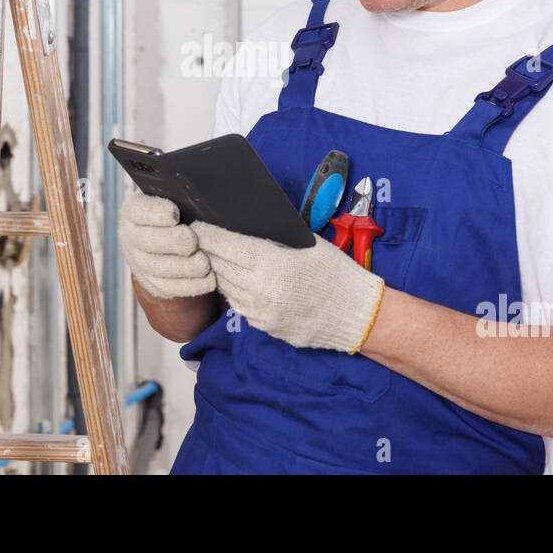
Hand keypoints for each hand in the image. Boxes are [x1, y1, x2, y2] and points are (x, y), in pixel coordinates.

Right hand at [119, 192, 216, 298]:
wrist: (168, 239)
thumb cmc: (177, 211)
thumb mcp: (175, 198)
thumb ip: (182, 196)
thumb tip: (201, 198)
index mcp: (134, 211)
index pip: (140, 210)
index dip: (156, 213)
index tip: (174, 214)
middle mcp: (131, 237)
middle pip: (147, 242)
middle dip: (173, 242)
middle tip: (193, 242)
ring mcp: (139, 263)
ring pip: (157, 268)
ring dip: (183, 267)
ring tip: (204, 264)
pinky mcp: (152, 283)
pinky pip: (168, 288)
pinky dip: (190, 286)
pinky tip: (208, 280)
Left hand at [190, 222, 384, 353]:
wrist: (356, 315)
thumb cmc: (336, 273)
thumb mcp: (309, 244)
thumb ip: (276, 238)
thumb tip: (247, 228)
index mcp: (272, 265)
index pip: (226, 246)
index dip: (208, 235)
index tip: (196, 225)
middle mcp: (260, 291)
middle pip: (220, 266)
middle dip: (207, 251)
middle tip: (197, 238)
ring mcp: (260, 313)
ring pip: (225, 288)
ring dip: (217, 271)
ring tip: (212, 257)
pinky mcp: (263, 327)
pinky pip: (239, 305)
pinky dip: (233, 290)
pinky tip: (234, 279)